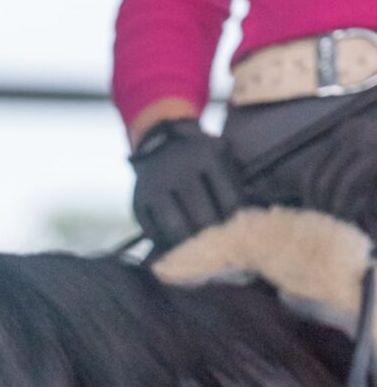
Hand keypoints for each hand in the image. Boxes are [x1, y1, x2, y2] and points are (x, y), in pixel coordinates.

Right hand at [129, 119, 242, 248]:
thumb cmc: (200, 154)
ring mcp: (156, 185)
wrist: (161, 139)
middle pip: (203, 217)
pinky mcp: (138, 200)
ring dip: (187, 243)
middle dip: (213, 236)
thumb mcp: (221, 154)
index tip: (235, 230)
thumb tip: (247, 217)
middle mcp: (180, 170)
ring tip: (195, 248)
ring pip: (174, 227)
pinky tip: (173, 238)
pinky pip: (153, 230)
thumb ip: (234, 180)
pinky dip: (164, 239)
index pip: (229, 201)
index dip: (234, 221)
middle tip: (217, 245)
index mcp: (208, 156)